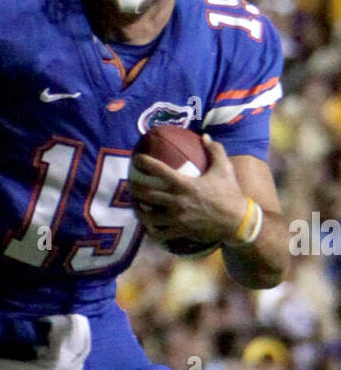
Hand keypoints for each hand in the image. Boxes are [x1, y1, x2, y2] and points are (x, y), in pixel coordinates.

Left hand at [129, 135, 247, 246]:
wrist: (237, 222)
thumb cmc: (230, 193)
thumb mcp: (224, 168)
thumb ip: (215, 150)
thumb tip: (205, 136)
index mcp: (185, 184)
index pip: (160, 170)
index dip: (146, 162)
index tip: (137, 158)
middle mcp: (177, 202)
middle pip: (147, 195)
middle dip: (135, 188)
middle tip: (131, 184)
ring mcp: (177, 219)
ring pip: (148, 217)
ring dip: (140, 211)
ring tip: (136, 206)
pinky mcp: (179, 232)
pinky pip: (159, 233)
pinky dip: (151, 230)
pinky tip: (149, 227)